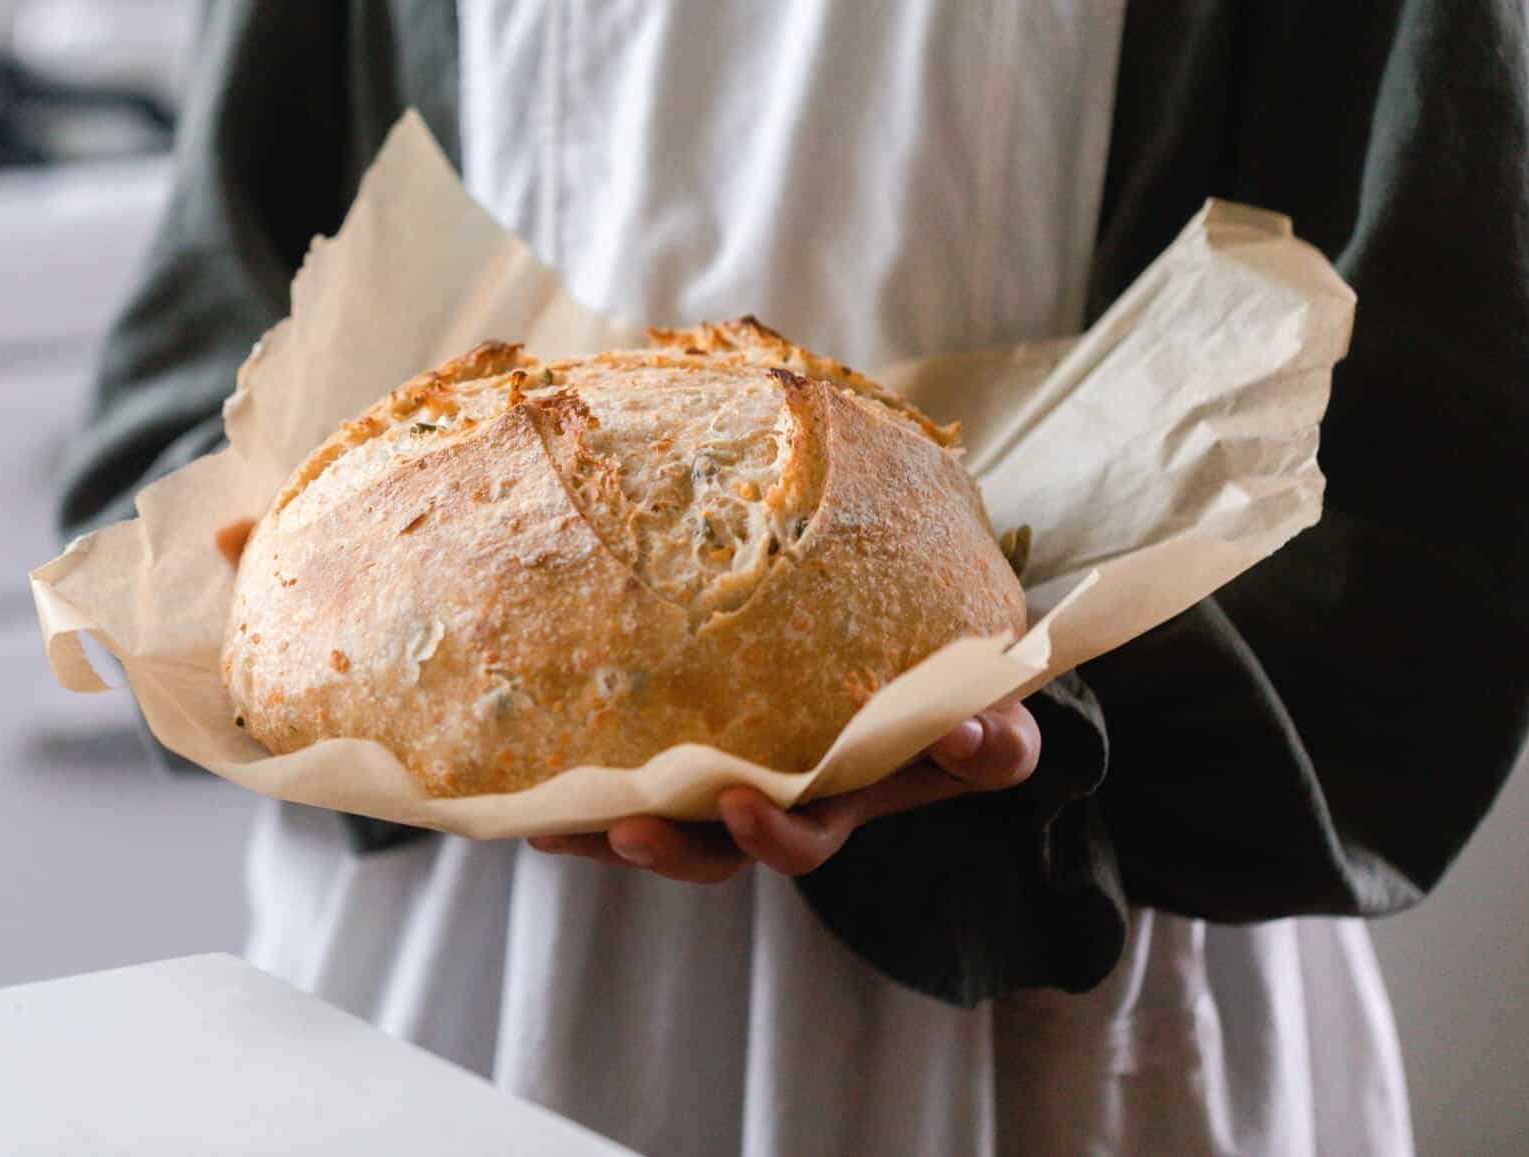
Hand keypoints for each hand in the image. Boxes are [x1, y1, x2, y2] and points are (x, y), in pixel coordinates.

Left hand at [527, 700, 1039, 883]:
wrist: (929, 676)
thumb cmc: (963, 709)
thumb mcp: (996, 731)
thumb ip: (994, 744)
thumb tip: (969, 732)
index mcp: (837, 803)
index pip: (800, 839)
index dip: (771, 835)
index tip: (740, 804)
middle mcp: (774, 803)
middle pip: (708, 851)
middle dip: (664, 849)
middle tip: (623, 830)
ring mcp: (730, 775)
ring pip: (660, 819)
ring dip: (605, 825)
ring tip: (550, 817)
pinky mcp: (695, 741)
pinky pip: (638, 774)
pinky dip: (587, 780)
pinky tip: (532, 775)